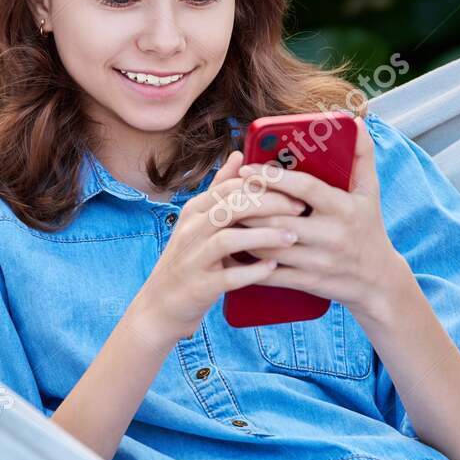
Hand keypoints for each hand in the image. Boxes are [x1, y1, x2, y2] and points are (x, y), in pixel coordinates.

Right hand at [127, 149, 311, 348]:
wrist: (160, 306)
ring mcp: (193, 259)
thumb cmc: (189, 260)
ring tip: (291, 238)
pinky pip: (228, 276)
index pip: (231, 187)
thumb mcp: (199, 221)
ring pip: (229, 239)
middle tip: (299, 209)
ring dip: (264, 237)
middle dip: (270, 205)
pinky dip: (252, 272)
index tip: (294, 189)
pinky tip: (273, 268)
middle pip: (232, 207)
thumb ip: (220, 189)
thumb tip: (239, 153)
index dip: (264, 185)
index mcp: (194, 211)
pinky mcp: (199, 287)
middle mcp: (190, 231)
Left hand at [236, 116, 407, 325]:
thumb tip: (355, 122)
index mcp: (344, 208)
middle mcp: (332, 235)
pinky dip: (249, 264)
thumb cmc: (368, 227)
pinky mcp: (309, 283)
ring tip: (225, 219)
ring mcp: (319, 261)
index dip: (274, 177)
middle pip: (278, 219)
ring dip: (243, 234)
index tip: (247, 168)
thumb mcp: (370, 192)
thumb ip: (362, 155)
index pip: (305, 188)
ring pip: (269, 246)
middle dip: (249, 207)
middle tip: (227, 194)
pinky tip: (235, 251)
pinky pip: (271, 273)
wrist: (378, 281)